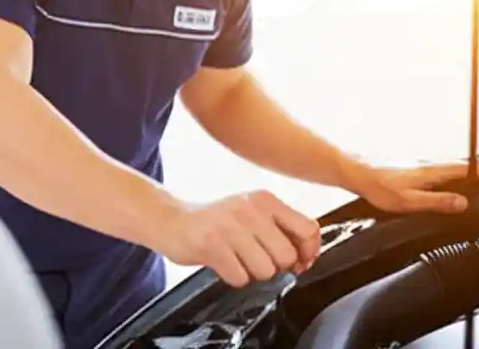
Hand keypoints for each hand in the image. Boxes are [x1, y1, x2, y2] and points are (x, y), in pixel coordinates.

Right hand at [149, 191, 320, 287]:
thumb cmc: (214, 220)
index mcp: (265, 199)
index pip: (308, 228)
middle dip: (274, 266)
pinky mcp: (211, 244)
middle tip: (254, 259)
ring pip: (265, 270)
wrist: (170, 219)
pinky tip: (221, 263)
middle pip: (287, 256)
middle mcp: (250, 208)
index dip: (307, 252)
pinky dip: (232, 277)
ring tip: (235, 258)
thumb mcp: (250, 212)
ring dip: (251, 273)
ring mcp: (230, 226)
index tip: (297, 262)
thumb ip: (279, 227)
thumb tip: (307, 256)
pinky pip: (240, 277)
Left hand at [348, 157, 478, 213]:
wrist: (357, 171)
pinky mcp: (419, 168)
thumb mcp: (409, 201)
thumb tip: (463, 204)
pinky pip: (449, 168)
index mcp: (434, 170)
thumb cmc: (379, 185)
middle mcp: (432, 164)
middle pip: (469, 164)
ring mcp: (426, 165)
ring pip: (460, 165)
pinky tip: (462, 179)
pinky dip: (464, 171)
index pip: (471, 168)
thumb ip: (438, 202)